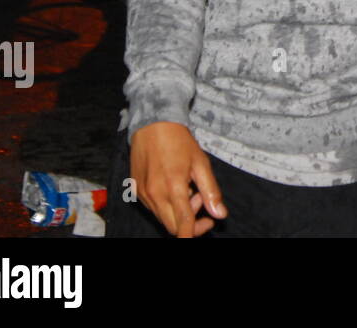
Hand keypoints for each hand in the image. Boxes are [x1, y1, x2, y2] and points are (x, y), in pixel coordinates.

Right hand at [129, 121, 226, 236]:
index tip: (208, 224)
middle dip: (190, 222)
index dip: (195, 232)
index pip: (183, 225)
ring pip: (162, 218)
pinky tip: (174, 186)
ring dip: (178, 212)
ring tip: (188, 188)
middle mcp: (154, 195)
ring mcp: (142, 194)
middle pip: (172, 226)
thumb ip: (210, 191)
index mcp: (172, 189)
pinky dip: (166, 204)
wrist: (153, 124)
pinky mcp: (136, 191)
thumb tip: (220, 214)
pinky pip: (153, 208)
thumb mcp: (201, 163)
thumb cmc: (179, 141)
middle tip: (200, 200)